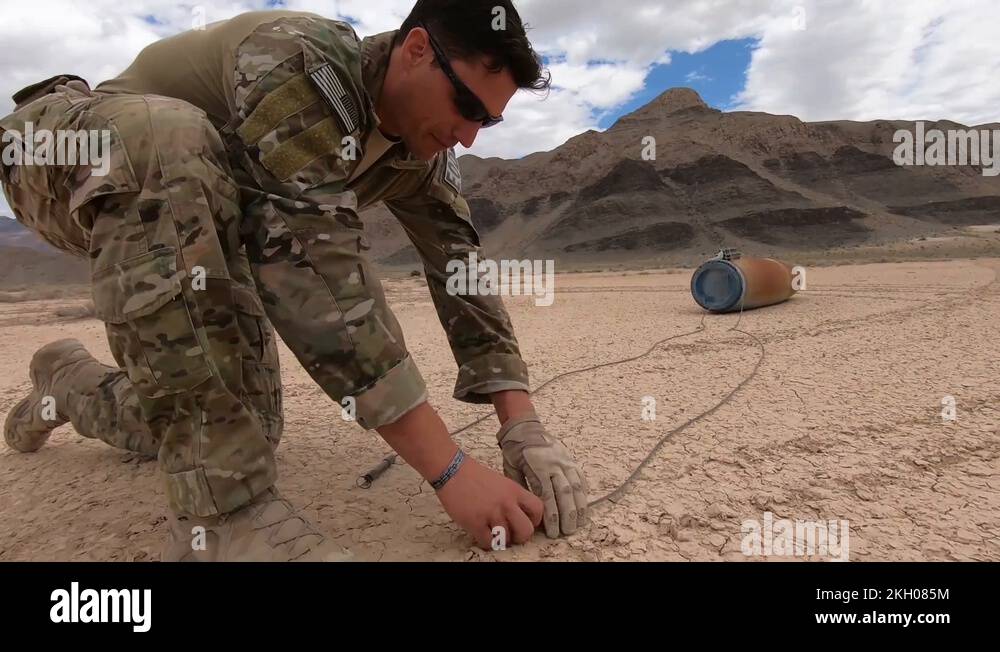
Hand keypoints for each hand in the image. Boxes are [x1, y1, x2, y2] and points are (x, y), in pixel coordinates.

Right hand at [435, 455, 543, 549]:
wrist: (452, 470)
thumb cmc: (473, 475)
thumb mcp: (501, 482)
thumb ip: (512, 497)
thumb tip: (518, 516)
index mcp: (514, 490)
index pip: (538, 509)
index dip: (534, 520)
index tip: (527, 522)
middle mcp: (506, 503)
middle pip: (526, 530)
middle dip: (520, 537)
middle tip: (511, 534)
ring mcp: (491, 513)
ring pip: (506, 539)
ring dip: (500, 539)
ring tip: (493, 532)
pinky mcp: (475, 522)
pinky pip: (488, 542)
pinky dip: (486, 542)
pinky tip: (481, 533)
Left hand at [497, 413, 588, 537]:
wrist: (524, 427)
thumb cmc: (515, 450)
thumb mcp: (511, 468)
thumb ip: (521, 487)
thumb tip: (529, 509)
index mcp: (537, 467)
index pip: (547, 497)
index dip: (551, 516)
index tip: (552, 531)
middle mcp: (554, 465)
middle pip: (565, 495)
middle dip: (567, 516)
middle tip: (567, 532)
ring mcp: (564, 461)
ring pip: (576, 487)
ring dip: (579, 507)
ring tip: (579, 523)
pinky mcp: (569, 459)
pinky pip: (580, 477)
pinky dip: (583, 492)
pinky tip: (583, 505)